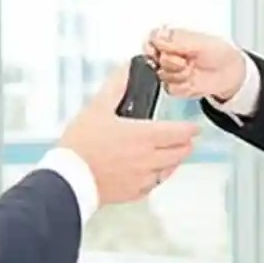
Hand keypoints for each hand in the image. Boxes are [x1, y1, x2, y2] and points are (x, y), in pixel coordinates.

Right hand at [58, 65, 199, 204]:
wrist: (69, 178)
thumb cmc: (81, 144)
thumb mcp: (97, 108)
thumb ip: (116, 87)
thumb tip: (125, 69)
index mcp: (143, 136)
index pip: (178, 133)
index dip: (189, 129)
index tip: (194, 127)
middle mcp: (148, 158)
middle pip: (179, 152)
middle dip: (185, 144)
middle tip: (187, 140)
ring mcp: (142, 178)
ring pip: (169, 170)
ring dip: (174, 160)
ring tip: (173, 154)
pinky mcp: (133, 193)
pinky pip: (154, 184)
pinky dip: (158, 176)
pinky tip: (153, 173)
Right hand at [143, 26, 245, 100]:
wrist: (231, 74)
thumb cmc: (220, 53)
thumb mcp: (201, 42)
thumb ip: (178, 39)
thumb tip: (158, 35)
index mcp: (173, 37)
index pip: (151, 40)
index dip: (153, 47)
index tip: (161, 51)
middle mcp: (169, 53)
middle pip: (154, 59)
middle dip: (171, 62)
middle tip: (186, 61)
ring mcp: (171, 70)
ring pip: (161, 76)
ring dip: (179, 75)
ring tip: (192, 71)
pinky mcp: (175, 85)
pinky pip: (170, 89)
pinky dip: (183, 87)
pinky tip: (193, 81)